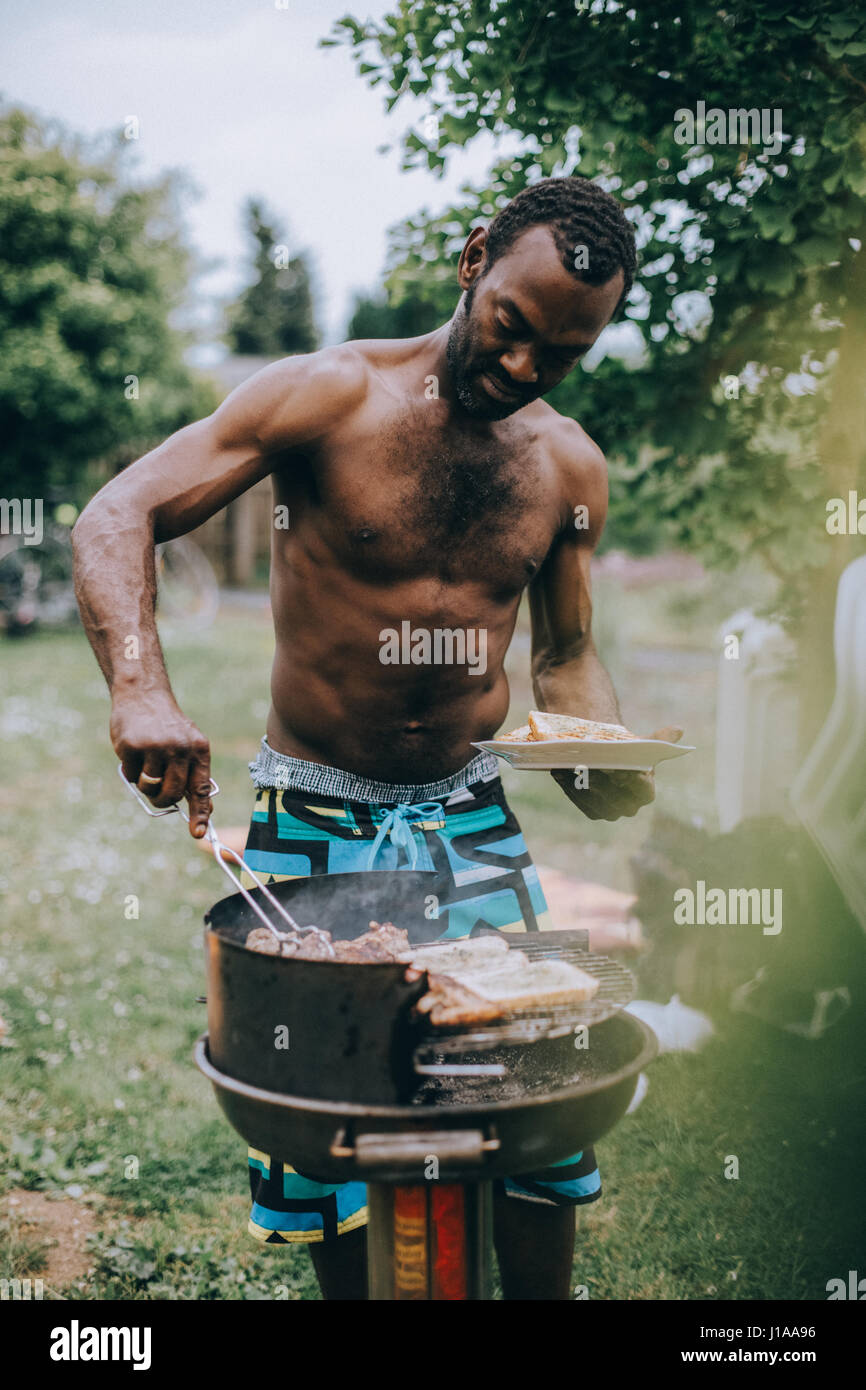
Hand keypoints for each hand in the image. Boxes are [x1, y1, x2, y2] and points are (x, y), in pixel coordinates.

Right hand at [111, 695, 212, 836]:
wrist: (143, 694)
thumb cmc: (167, 727)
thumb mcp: (189, 745)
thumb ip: (193, 774)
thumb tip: (205, 809)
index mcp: (199, 749)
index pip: (200, 788)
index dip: (200, 813)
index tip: (198, 833)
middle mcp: (179, 748)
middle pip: (172, 793)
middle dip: (163, 800)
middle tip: (157, 794)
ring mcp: (154, 747)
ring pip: (149, 787)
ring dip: (145, 784)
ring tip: (145, 764)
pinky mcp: (131, 746)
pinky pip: (130, 775)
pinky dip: (130, 770)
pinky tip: (133, 751)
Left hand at [551, 725, 682, 821]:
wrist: (606, 759)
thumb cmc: (625, 750)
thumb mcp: (642, 743)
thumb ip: (660, 739)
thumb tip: (679, 730)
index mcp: (646, 793)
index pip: (642, 790)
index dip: (634, 779)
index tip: (624, 767)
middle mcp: (629, 807)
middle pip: (616, 796)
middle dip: (605, 781)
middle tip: (595, 765)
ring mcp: (608, 811)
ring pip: (596, 797)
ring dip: (583, 782)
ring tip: (574, 765)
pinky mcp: (589, 810)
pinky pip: (579, 799)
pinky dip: (569, 785)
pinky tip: (561, 770)